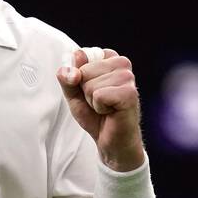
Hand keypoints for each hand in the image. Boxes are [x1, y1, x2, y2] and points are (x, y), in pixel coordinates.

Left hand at [56, 48, 145, 170]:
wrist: (110, 140)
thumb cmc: (96, 115)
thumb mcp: (74, 94)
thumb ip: (67, 78)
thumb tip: (70, 70)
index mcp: (110, 58)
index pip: (80, 57)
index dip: (78, 79)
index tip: (91, 90)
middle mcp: (122, 64)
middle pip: (84, 71)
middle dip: (85, 91)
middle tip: (99, 102)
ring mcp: (128, 77)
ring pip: (90, 84)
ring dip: (92, 101)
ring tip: (106, 107)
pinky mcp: (130, 93)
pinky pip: (99, 95)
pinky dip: (99, 108)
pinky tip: (111, 112)